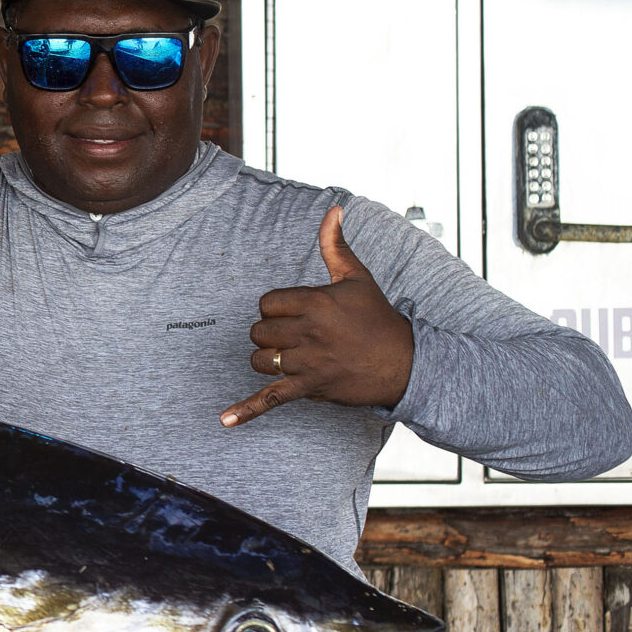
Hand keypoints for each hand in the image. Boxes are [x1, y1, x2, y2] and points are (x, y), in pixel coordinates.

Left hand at [221, 207, 414, 426]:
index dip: (276, 308)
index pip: (267, 303)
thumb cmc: (379, 318)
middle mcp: (309, 332)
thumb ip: (335, 245)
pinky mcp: (310, 388)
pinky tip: (225, 421)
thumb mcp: (357, 277)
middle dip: (270, 333)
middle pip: (258, 331)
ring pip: (259, 359)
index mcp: (316, 302)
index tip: (296, 312)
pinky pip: (271, 399)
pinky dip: (247, 410)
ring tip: (291, 356)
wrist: (406, 363)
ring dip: (268, 359)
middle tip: (295, 335)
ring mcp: (309, 362)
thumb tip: (333, 210)